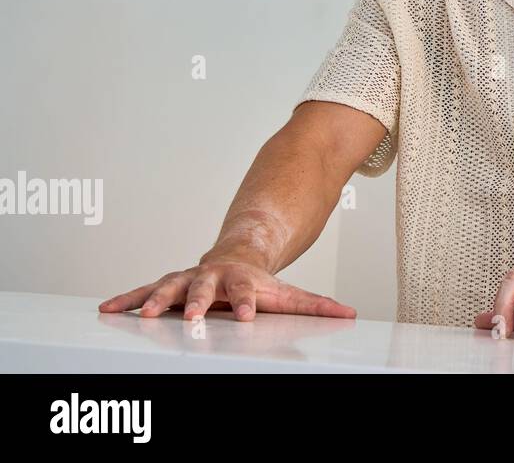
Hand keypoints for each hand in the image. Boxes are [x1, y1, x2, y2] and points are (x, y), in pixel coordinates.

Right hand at [98, 256, 356, 321]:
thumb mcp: (289, 293)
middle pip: (205, 287)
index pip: (247, 292)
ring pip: (169, 287)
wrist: (237, 255)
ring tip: (142, 315)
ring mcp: (189, 279)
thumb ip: (316, 305)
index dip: (247, 303)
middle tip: (194, 315)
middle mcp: (212, 277)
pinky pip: (144, 292)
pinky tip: (106, 309)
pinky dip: (126, 300)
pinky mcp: (168, 286)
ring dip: (154, 300)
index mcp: (242, 280)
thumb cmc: (261, 282)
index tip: (247, 316)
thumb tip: (349, 314)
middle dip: (198, 301)